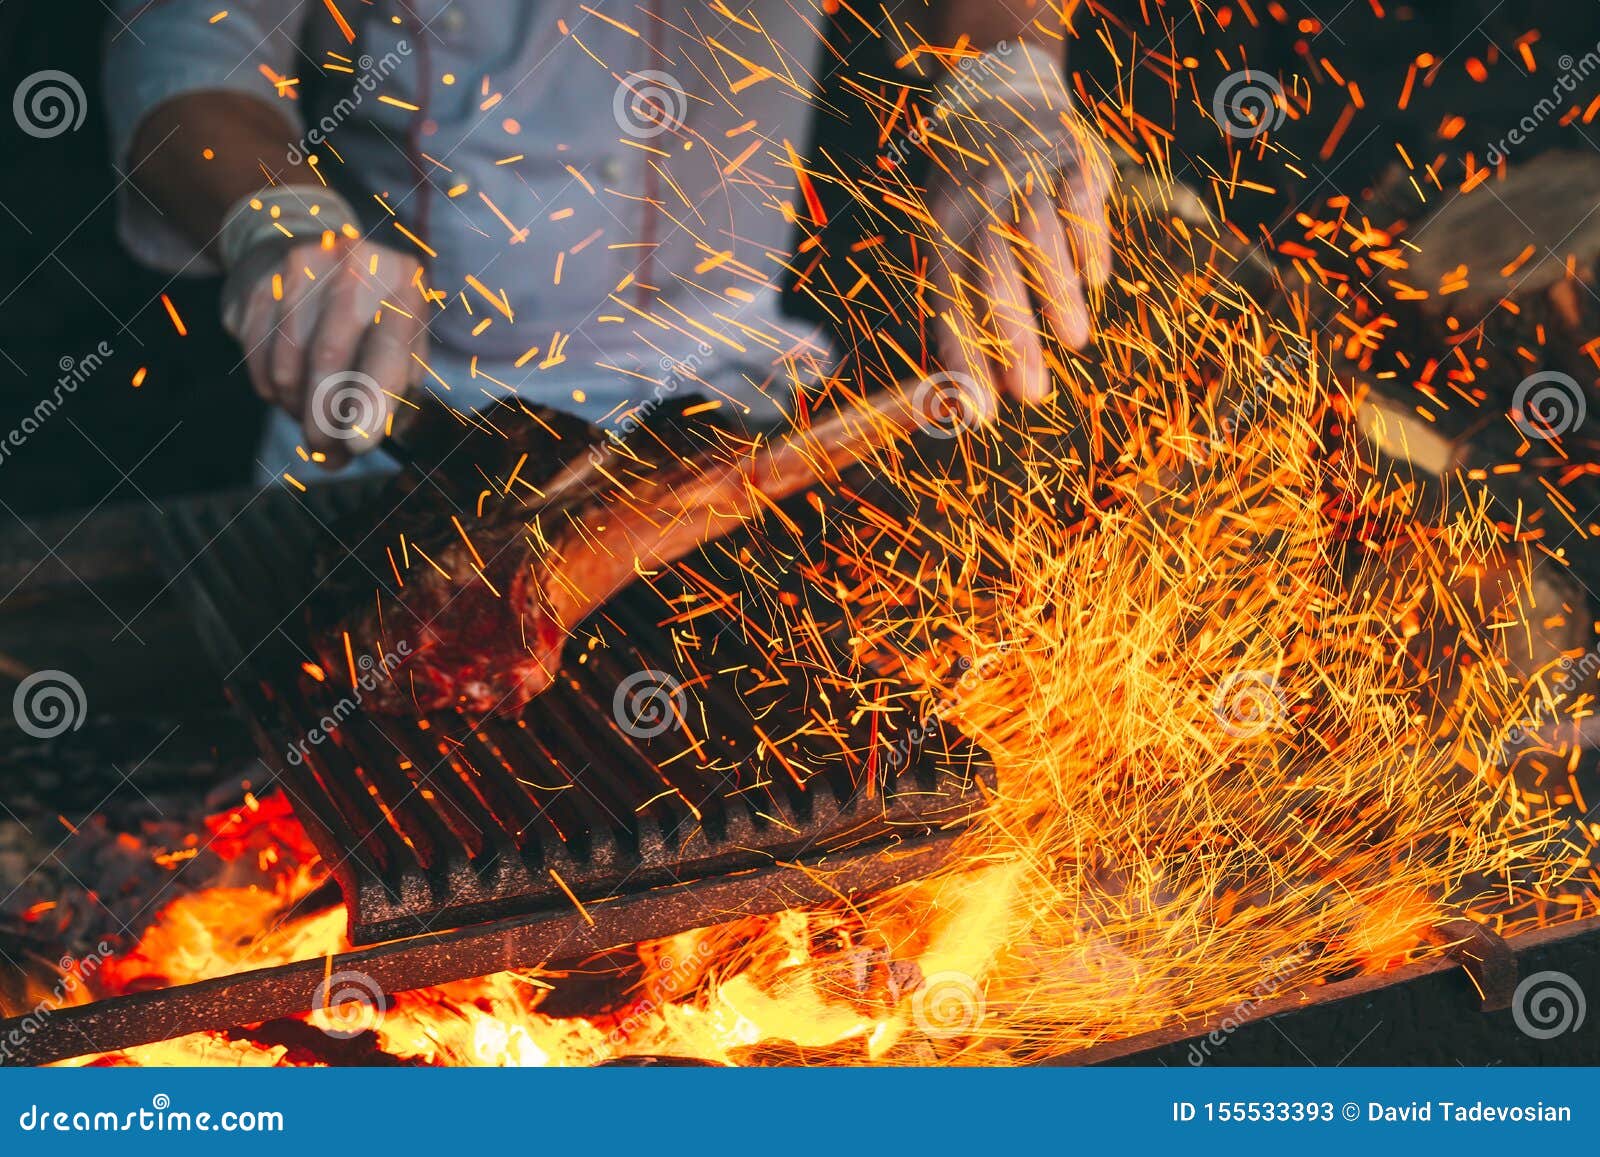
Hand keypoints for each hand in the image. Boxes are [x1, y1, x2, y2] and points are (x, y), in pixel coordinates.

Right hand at [222, 235, 426, 468]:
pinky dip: (273, 388)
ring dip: (297, 409)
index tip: (358, 445)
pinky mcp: (257, 283)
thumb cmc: (371, 315)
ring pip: (287, 363)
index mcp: (402, 280)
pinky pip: (257, 356)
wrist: (312, 252)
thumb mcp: (400, 344)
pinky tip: (289, 391)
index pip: (388, 347)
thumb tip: (355, 446)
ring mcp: (299, 267)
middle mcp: (352, 265)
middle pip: (328, 357)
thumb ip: (393, 393)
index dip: (372, 401)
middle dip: (324, 420)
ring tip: (311, 420)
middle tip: (327, 454)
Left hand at [923, 43, 1111, 410]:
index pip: (948, 298)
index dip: (962, 355)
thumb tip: (969, 398)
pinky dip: (1088, 241)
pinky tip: (1097, 280)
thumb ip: (961, 310)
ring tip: (1074, 342)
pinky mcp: (1069, 156)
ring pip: (1037, 235)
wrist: (1000, 101)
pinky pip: (1079, 200)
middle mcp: (979, 198)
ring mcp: (1025, 173)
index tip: (980, 410)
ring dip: (1055, 292)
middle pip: (992, 270)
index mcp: (942, 227)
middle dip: (1012, 336)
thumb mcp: (948, 240)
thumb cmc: (971, 199)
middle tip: (1033, 393)